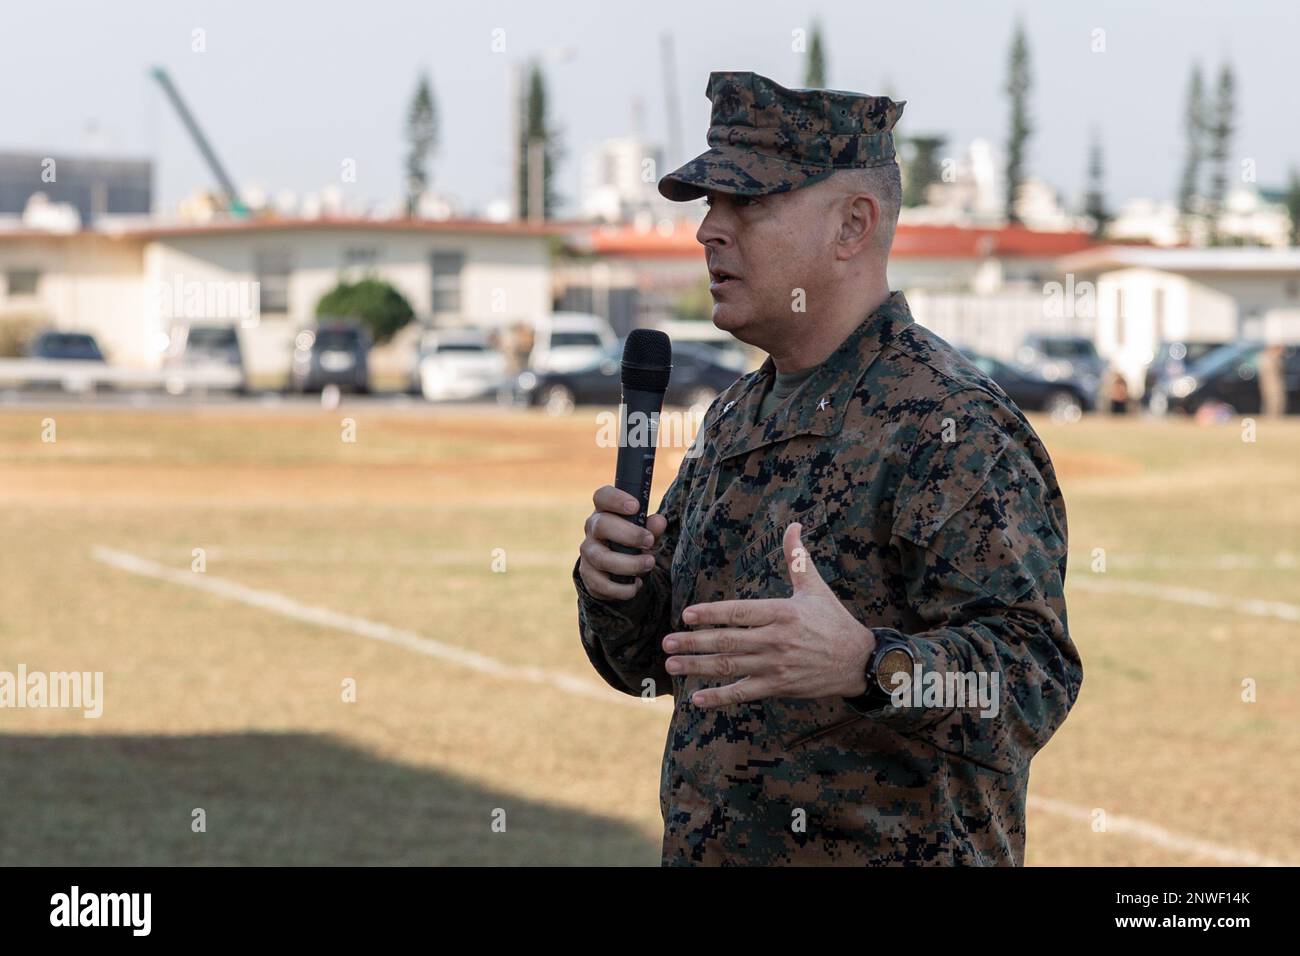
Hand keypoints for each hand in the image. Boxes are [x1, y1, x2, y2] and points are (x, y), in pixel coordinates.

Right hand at [577, 485, 668, 600]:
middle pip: (601, 525)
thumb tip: (659, 522)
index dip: (616, 499)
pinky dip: (621, 587)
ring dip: (628, 563)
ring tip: (649, 564)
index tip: (635, 507)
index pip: (602, 496)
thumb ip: (652, 527)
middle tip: (649, 541)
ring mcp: (588, 552)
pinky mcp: (588, 575)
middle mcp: (592, 529)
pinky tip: (636, 584)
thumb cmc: (632, 543)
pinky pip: (600, 584)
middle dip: (629, 534)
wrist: (616, 571)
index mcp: (605, 511)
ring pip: (601, 557)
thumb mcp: (645, 532)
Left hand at [661, 522, 875, 708]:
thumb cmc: (834, 621)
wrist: (859, 661)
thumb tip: (794, 525)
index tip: (687, 615)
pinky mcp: (779, 687)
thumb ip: (797, 558)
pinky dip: (720, 697)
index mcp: (781, 613)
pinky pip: (744, 693)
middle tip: (667, 641)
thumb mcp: (816, 588)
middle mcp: (776, 640)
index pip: (739, 613)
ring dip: (698, 667)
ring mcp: (776, 666)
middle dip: (694, 642)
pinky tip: (696, 698)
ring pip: (730, 667)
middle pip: (728, 641)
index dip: (712, 614)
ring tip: (672, 664)